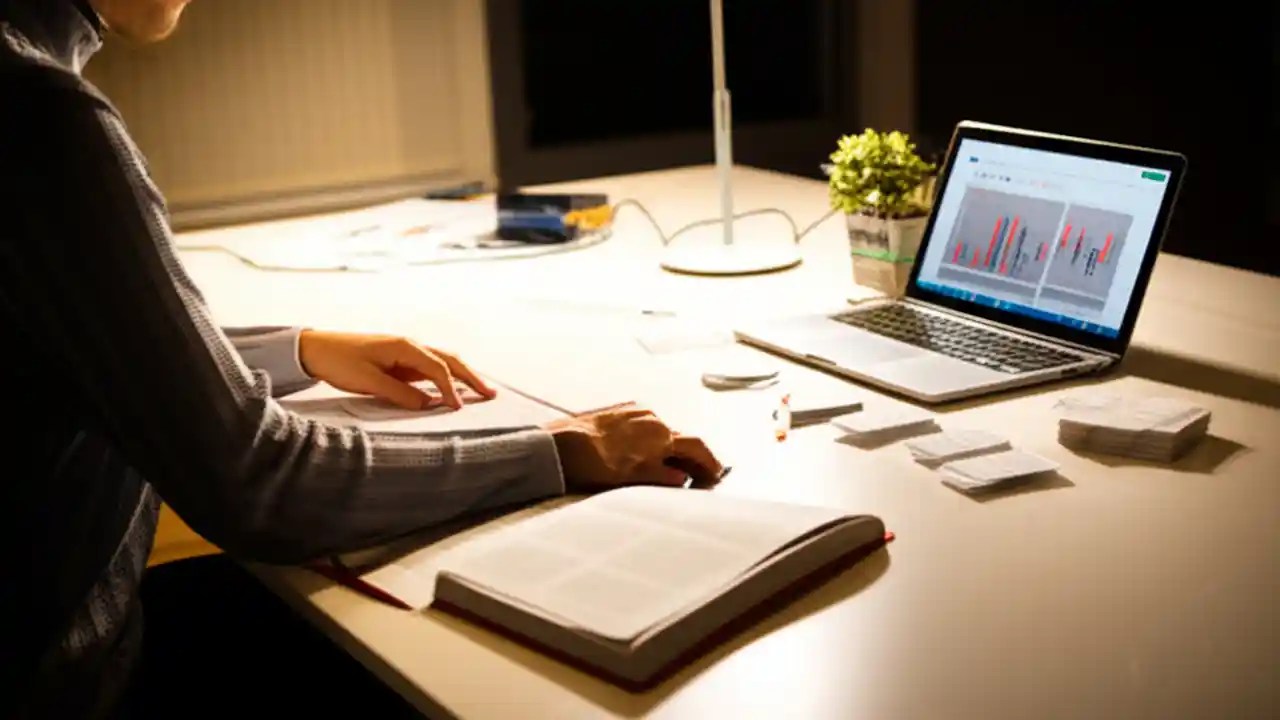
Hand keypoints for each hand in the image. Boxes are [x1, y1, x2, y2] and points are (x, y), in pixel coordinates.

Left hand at [297, 330, 494, 409]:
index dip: (451, 389)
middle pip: (449, 360)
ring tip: (480, 390)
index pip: (438, 368)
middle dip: (471, 377)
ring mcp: (405, 353)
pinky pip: (429, 369)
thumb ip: (399, 394)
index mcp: (404, 347)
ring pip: (442, 362)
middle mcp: (409, 346)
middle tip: (491, 393)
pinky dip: (445, 377)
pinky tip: (451, 389)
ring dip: (462, 376)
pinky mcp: (398, 361)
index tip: (459, 407)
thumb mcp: (368, 381)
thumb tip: (427, 404)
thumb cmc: (339, 362)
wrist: (315, 348)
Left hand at [545, 404, 723, 491]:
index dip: (709, 463)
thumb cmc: (594, 463)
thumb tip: (681, 478)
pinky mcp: (616, 410)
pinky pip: (642, 425)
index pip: (697, 446)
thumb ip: (662, 477)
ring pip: (660, 431)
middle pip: (680, 438)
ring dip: (669, 448)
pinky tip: (641, 453)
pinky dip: (650, 439)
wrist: (557, 445)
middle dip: (690, 458)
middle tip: (695, 477)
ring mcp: (633, 411)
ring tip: (666, 468)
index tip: (715, 475)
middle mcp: (651, 417)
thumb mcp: (633, 478)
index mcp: (661, 434)